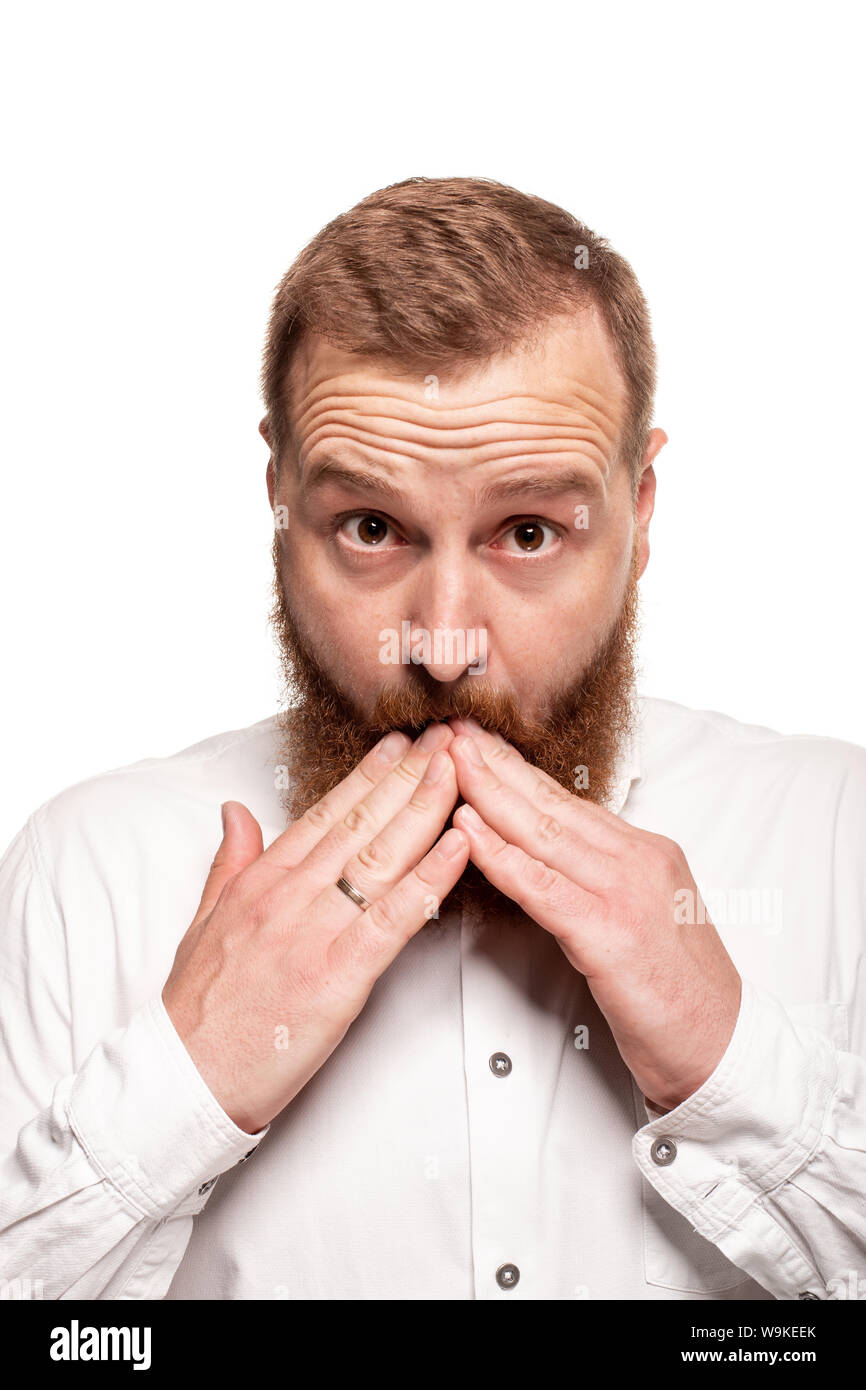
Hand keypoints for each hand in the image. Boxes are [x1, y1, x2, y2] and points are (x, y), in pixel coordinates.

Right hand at [162, 723, 467, 1132]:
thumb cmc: (198, 1011)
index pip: (324, 814)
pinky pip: (393, 918)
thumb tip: (236, 812)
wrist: (183, 1079)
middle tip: (445, 739)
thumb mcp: (203, 921)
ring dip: (426, 808)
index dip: (367, 776)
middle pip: (360, 822)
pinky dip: (430, 878)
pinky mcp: (337, 976)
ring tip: (458, 771)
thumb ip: (229, 861)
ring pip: (381, 857)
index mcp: (261, 882)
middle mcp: (289, 897)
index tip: (398, 746)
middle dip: (408, 776)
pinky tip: (457, 846)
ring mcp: (314, 933)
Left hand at [446, 717, 741, 1111]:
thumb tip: (549, 858)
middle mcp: (638, 860)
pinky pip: (543, 887)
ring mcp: (627, 893)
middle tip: (452, 730)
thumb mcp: (644, 916)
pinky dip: (500, 855)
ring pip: (543, 833)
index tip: (478, 742)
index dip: (517, 769)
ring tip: (449, 763)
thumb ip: (601, 880)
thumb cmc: (679, 993)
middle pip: (551, 803)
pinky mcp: (611, 934)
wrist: (724, 1046)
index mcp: (645, 852)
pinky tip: (467, 831)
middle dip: (495, 764)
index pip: (567, 801)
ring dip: (488, 794)